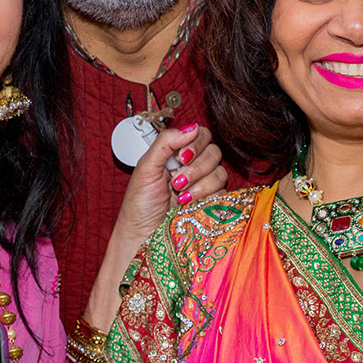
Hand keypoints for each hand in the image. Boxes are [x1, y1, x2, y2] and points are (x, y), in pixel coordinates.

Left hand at [116, 123, 226, 246]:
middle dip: (195, 167)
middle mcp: (194, 167)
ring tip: (180, 196)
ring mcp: (205, 186)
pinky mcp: (212, 205)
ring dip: (199, 184)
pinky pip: (223, 193)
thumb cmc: (140, 204)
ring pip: (220, 173)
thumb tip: (192, 127)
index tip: (181, 157)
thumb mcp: (146, 167)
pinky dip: (205, 197)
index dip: (196, 143)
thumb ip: (166, 142)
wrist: (142, 235)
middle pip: (214, 152)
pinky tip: (189, 205)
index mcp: (177, 154)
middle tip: (177, 181)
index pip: (201, 135)